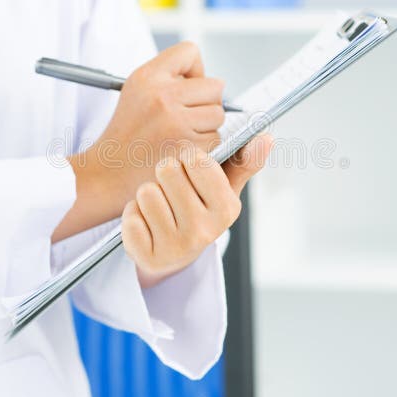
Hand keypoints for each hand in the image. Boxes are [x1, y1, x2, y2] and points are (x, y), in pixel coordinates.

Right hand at [97, 41, 225, 196]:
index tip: (186, 87)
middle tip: (187, 116)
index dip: (195, 70)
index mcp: (147, 77)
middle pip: (215, 86)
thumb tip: (210, 81)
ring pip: (218, 114)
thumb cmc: (126, 133)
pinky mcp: (187, 149)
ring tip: (181, 134)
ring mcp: (176, 124)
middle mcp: (161, 97)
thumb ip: (169, 78)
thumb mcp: (136, 91)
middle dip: (206, 101)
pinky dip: (205, 147)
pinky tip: (181, 150)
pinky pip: (216, 139)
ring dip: (207, 126)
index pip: (190, 51)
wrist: (107, 173)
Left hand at [122, 134, 272, 287]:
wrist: (172, 256)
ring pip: (146, 192)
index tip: (190, 172)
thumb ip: (243, 162)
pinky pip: (130, 216)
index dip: (187, 159)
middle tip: (172, 191)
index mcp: (227, 209)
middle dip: (165, 175)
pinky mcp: (148, 257)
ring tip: (159, 208)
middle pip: (167, 170)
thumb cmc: (199, 211)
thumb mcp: (224, 189)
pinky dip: (133, 215)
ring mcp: (176, 247)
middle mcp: (205, 231)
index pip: (196, 159)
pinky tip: (146, 225)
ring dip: (147, 196)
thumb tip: (266, 138)